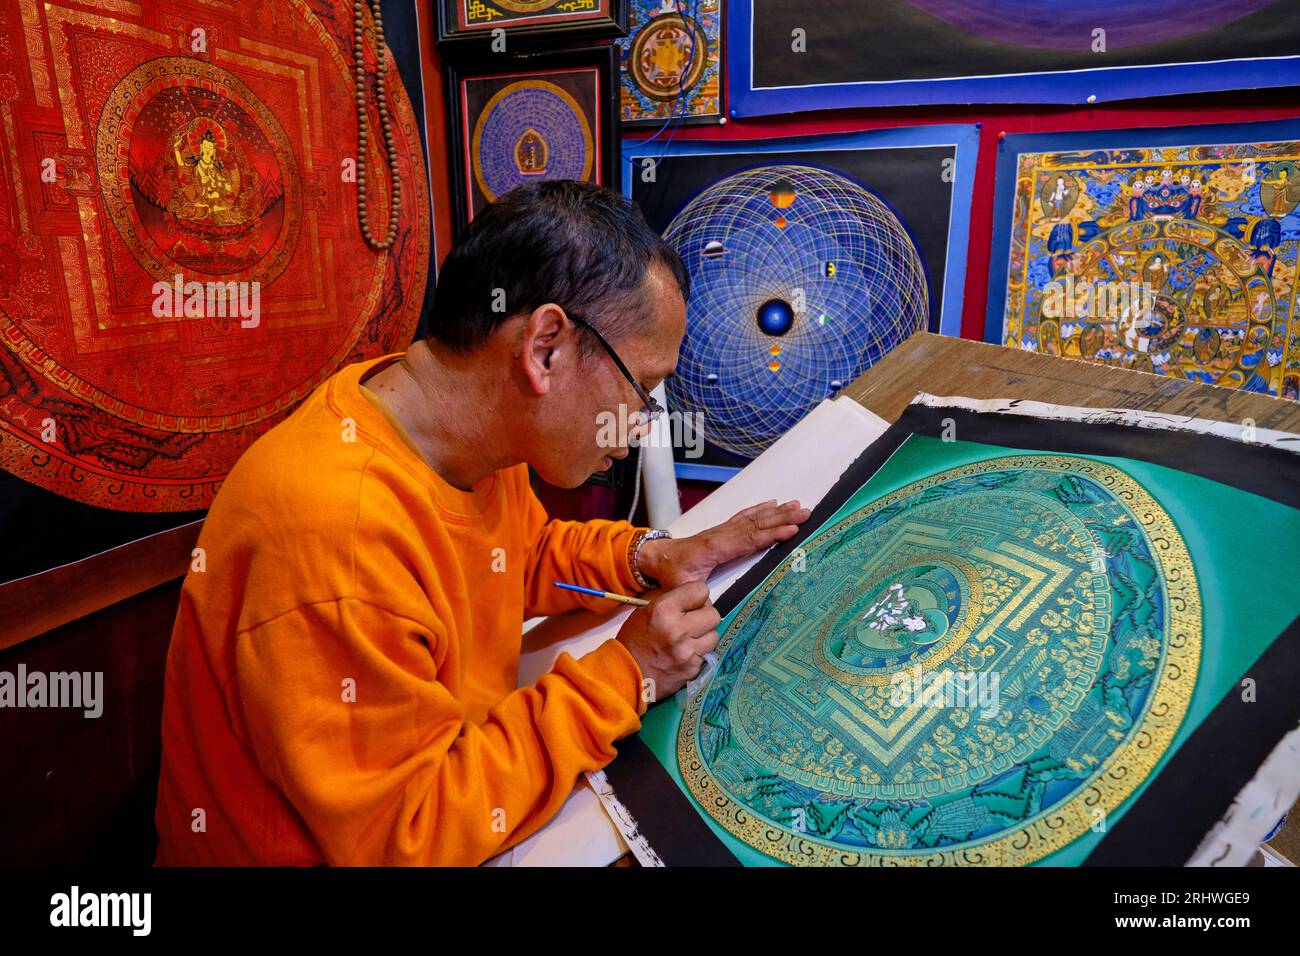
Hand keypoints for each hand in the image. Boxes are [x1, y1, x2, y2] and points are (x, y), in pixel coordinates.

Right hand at [616, 581, 719, 701]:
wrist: (625, 675)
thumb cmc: (633, 640)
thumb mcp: (644, 612)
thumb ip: (670, 602)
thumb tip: (693, 598)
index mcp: (664, 610)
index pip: (700, 590)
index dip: (696, 596)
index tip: (691, 603)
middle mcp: (679, 629)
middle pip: (713, 614)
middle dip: (704, 616)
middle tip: (693, 622)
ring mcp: (688, 651)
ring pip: (714, 635)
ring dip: (704, 636)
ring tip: (690, 639)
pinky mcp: (693, 668)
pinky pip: (707, 654)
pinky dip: (699, 653)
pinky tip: (685, 655)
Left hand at [637, 500, 810, 589]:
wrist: (657, 557)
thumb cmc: (671, 573)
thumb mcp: (681, 588)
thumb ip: (698, 597)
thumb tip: (714, 610)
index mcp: (715, 548)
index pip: (748, 539)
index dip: (770, 534)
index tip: (791, 530)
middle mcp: (722, 535)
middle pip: (757, 525)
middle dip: (782, 519)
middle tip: (805, 513)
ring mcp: (723, 531)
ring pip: (753, 518)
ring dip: (776, 513)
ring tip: (797, 506)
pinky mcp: (723, 531)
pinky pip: (744, 517)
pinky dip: (760, 509)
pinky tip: (773, 504)